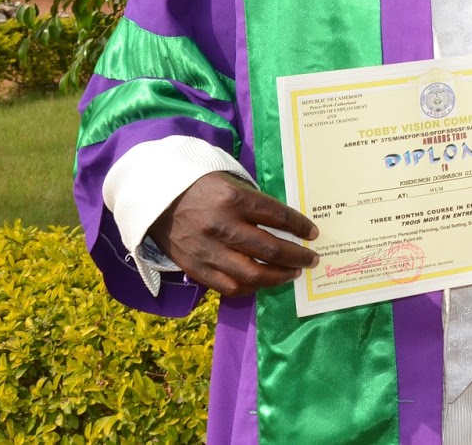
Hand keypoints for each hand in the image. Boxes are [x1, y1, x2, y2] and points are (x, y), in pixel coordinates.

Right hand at [146, 172, 318, 296]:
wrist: (158, 201)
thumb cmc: (202, 189)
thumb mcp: (231, 184)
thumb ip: (256, 202)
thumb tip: (288, 224)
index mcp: (234, 200)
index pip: (278, 216)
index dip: (300, 227)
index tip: (313, 234)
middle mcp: (222, 226)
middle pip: (270, 248)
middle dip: (297, 256)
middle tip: (311, 259)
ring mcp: (208, 251)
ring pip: (252, 273)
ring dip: (279, 276)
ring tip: (293, 273)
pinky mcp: (196, 268)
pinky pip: (230, 287)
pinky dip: (251, 287)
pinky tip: (263, 282)